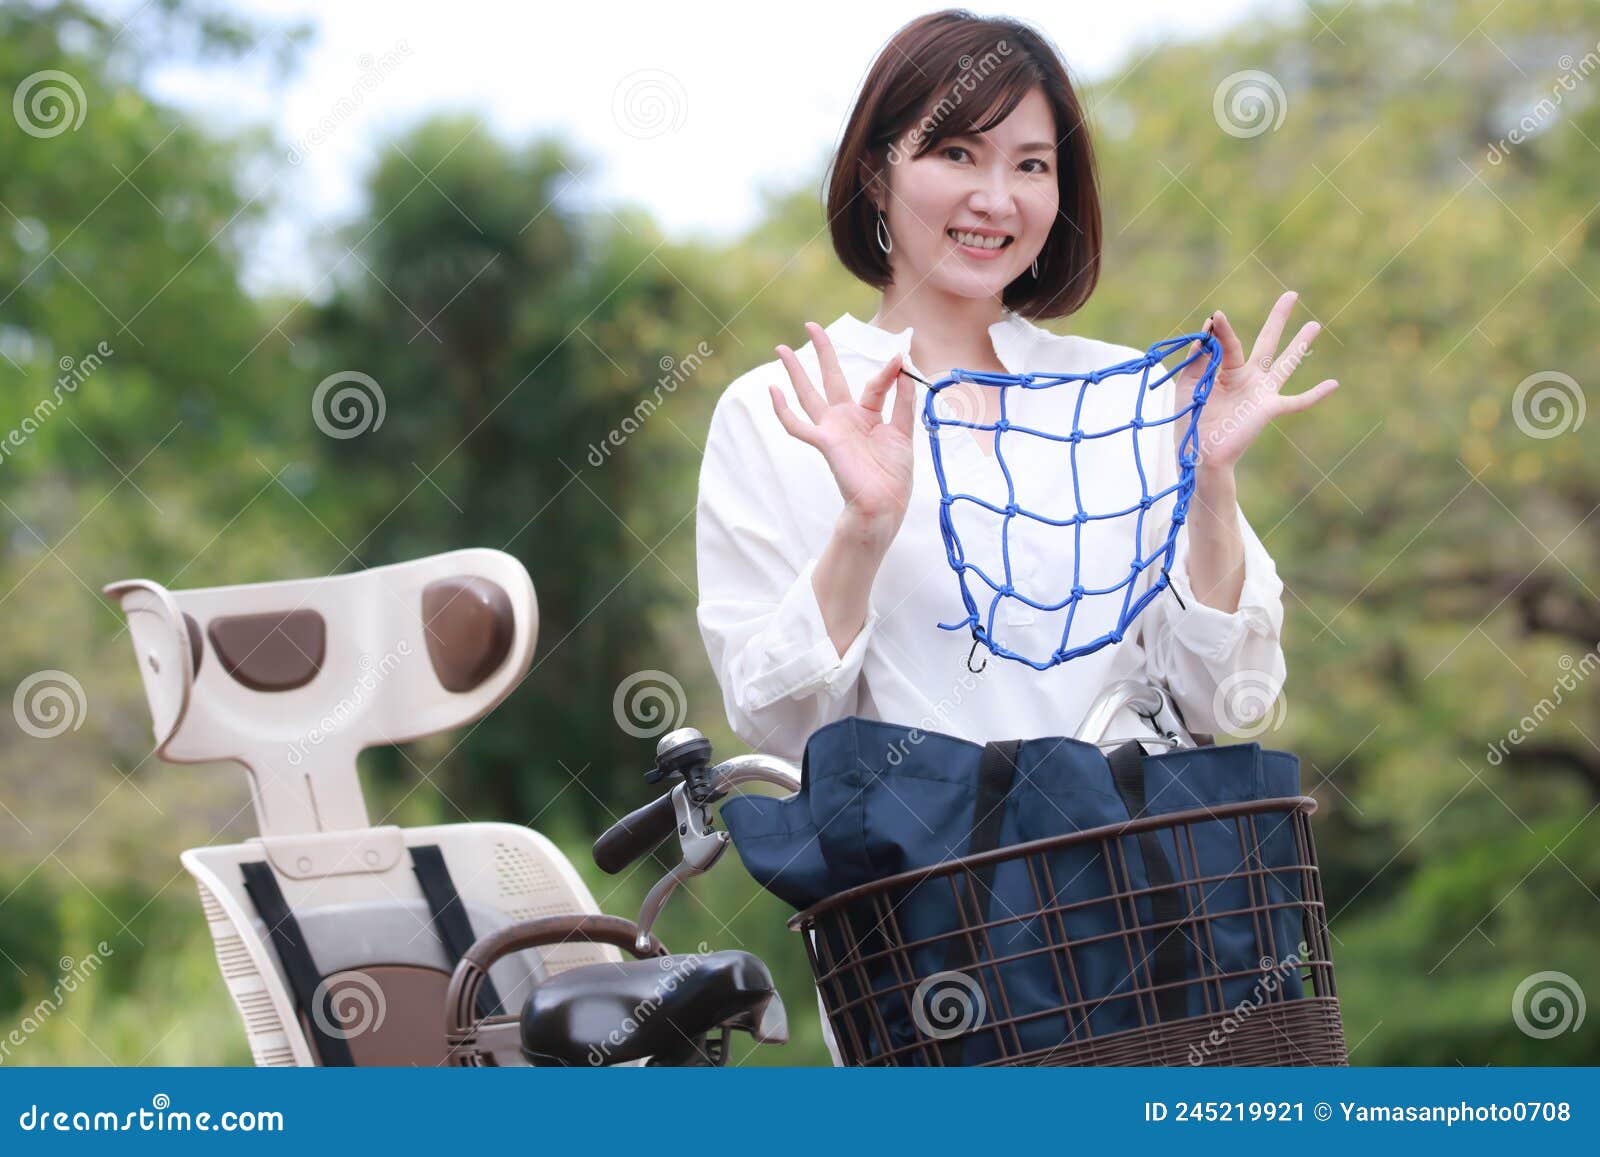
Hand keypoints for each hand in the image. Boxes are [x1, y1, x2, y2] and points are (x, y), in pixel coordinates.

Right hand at [769, 321, 916, 528]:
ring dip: (795, 371)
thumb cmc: (893, 475)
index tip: (900, 358)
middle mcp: (846, 419)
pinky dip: (783, 410)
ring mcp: (832, 430)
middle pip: (830, 378)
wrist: (885, 503)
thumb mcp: (903, 431)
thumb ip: (903, 400)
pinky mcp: (824, 442)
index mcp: (867, 416)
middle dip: (822, 352)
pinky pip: (797, 426)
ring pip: (808, 395)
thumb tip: (904, 366)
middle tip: (811, 325)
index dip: (888, 373)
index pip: (874, 385)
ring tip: (781, 349)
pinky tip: (772, 390)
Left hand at [1174, 290, 1339, 473]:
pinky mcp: (1268, 409)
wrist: (1199, 453)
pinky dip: (1315, 394)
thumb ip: (1197, 360)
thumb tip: (1207, 332)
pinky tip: (1333, 384)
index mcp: (1227, 371)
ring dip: (1301, 345)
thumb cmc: (1191, 421)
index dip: (1221, 330)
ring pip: (1285, 363)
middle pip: (1267, 342)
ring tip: (1314, 324)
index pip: (1229, 343)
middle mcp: (1248, 378)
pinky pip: (1297, 402)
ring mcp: (1261, 393)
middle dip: (1279, 319)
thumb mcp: (1188, 386)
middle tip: (1292, 294)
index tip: (1215, 316)